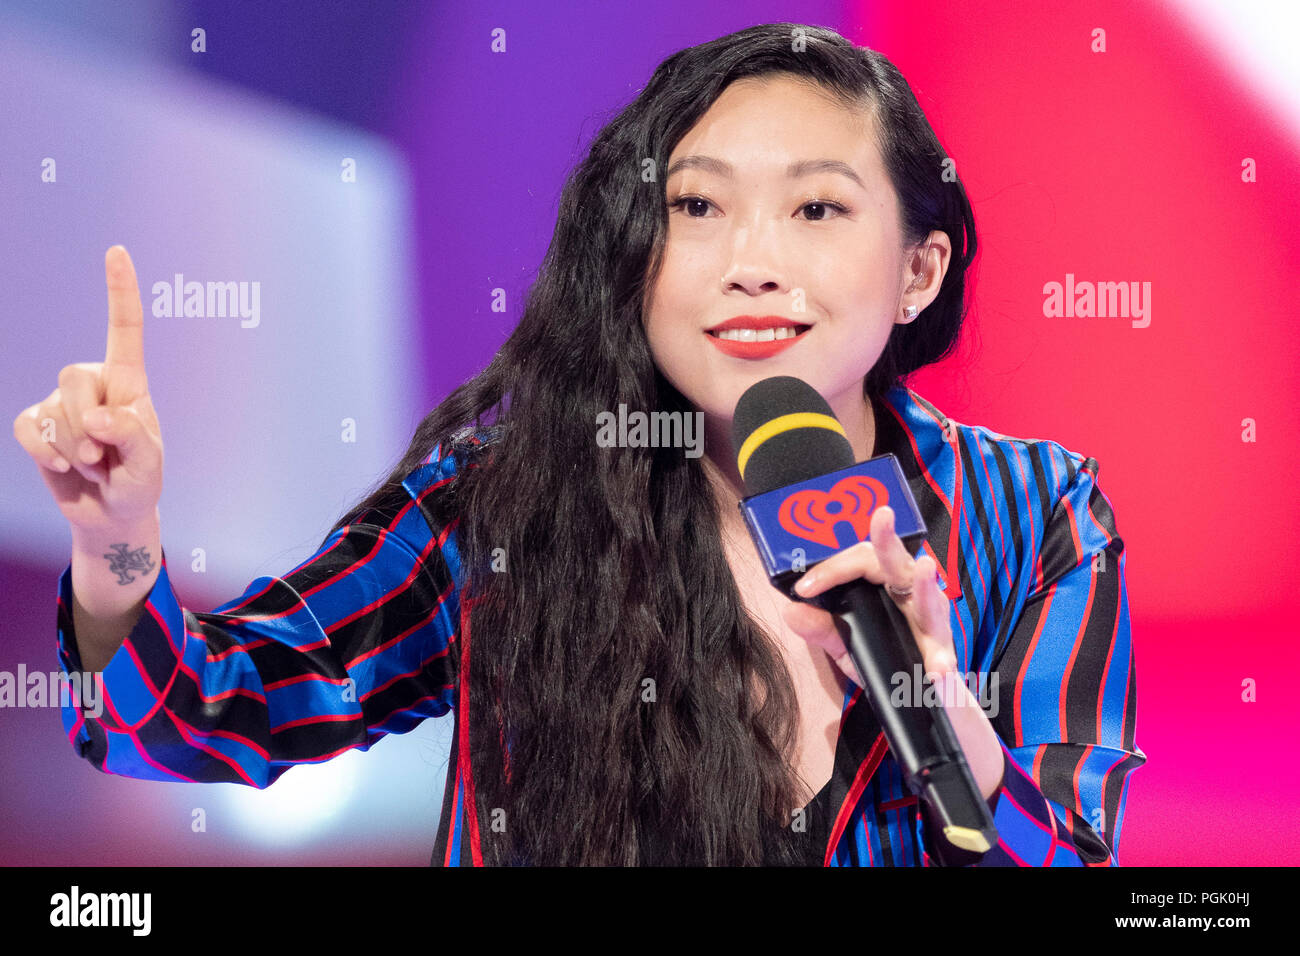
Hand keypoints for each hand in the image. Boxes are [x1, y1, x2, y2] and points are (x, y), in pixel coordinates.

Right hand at [12, 245, 163, 531]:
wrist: (111, 514)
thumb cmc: (139, 482)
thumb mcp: (148, 464)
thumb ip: (131, 436)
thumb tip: (99, 415)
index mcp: (129, 382)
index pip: (124, 330)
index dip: (119, 291)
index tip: (117, 251)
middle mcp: (94, 383)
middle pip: (75, 378)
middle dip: (90, 426)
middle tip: (108, 459)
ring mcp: (62, 402)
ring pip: (54, 410)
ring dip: (75, 449)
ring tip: (96, 467)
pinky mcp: (38, 423)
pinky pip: (29, 427)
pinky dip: (44, 451)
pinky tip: (62, 466)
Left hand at [781, 505, 1005, 801]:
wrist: (913, 700)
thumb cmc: (882, 658)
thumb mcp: (845, 644)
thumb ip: (821, 628)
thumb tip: (791, 610)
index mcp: (886, 585)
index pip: (860, 561)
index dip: (832, 569)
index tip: (805, 588)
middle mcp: (911, 596)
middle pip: (899, 562)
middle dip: (889, 538)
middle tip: (881, 515)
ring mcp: (932, 624)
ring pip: (932, 600)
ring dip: (928, 586)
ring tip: (926, 569)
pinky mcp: (945, 656)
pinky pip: (944, 657)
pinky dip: (942, 663)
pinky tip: (939, 671)